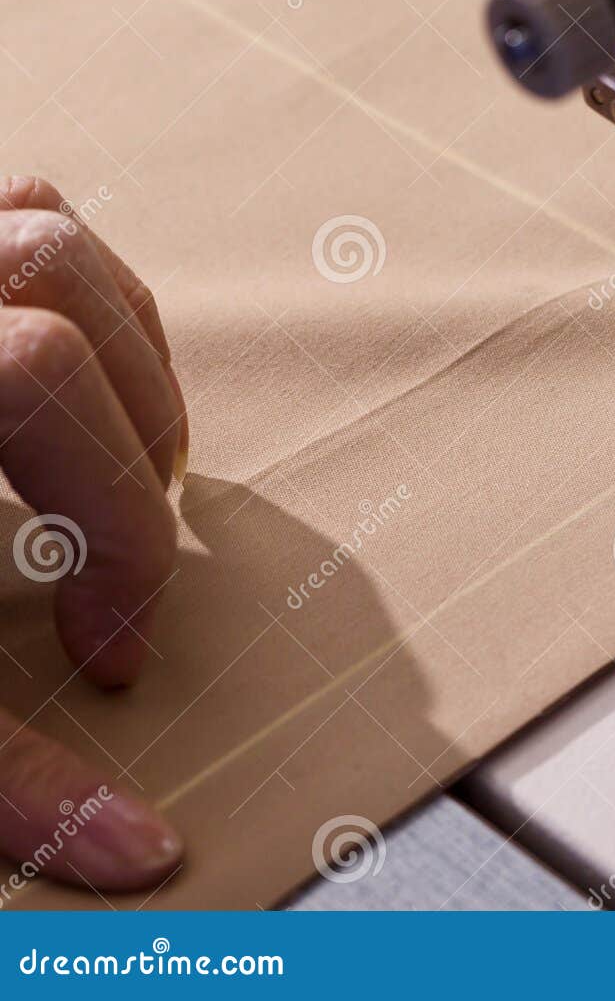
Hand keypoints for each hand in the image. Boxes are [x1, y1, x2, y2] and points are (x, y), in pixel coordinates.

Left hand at [0, 176, 184, 891]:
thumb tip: (147, 855)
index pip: (44, 388)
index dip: (113, 526)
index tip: (108, 654)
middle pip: (62, 292)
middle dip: (134, 435)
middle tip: (125, 557)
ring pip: (40, 228)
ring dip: (120, 350)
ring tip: (118, 456)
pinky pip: (3, 211)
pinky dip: (63, 294)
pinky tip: (57, 382)